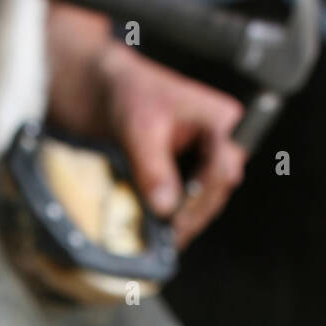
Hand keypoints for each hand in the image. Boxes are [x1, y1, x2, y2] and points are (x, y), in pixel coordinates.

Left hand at [47, 2, 245, 245]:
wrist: (102, 88)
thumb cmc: (126, 92)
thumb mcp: (138, 131)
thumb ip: (153, 168)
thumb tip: (165, 206)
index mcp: (221, 120)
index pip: (222, 169)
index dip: (201, 198)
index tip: (177, 220)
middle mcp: (220, 138)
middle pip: (217, 188)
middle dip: (194, 214)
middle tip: (170, 237)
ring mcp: (205, 155)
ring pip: (206, 198)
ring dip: (186, 218)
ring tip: (165, 238)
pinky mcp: (188, 168)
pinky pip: (189, 196)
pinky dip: (177, 212)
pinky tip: (162, 226)